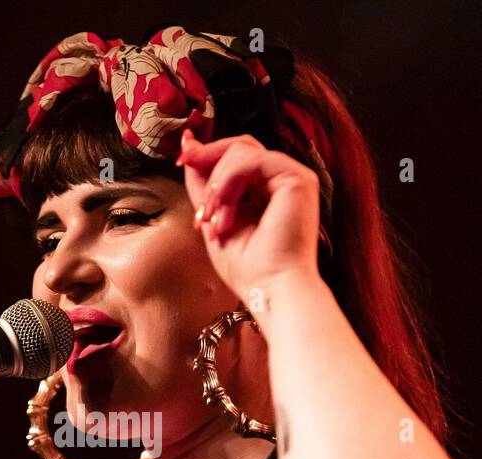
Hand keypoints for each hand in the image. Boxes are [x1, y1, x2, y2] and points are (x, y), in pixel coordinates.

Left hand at [177, 128, 322, 305]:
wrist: (268, 289)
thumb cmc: (247, 266)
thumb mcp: (213, 216)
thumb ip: (203, 183)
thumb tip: (188, 146)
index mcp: (265, 189)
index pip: (236, 156)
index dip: (208, 153)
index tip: (183, 157)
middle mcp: (281, 180)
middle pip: (239, 146)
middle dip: (208, 161)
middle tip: (188, 174)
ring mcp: (292, 177)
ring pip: (241, 151)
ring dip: (217, 183)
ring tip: (212, 217)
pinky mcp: (298, 179)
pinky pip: (252, 159)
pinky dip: (229, 181)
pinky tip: (224, 209)